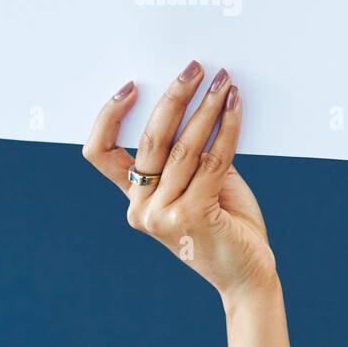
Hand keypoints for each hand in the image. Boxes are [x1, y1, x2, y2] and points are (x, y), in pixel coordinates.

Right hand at [82, 60, 277, 300]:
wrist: (248, 277)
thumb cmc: (226, 226)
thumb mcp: (199, 186)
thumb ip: (190, 154)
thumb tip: (198, 99)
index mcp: (135, 201)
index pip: (99, 153)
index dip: (108, 116)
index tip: (131, 87)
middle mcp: (142, 210)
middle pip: (149, 140)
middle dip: (173, 97)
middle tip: (194, 69)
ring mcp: (165, 216)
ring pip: (184, 147)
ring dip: (206, 108)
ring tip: (223, 83)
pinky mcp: (194, 216)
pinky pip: (212, 160)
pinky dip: (227, 129)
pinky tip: (236, 108)